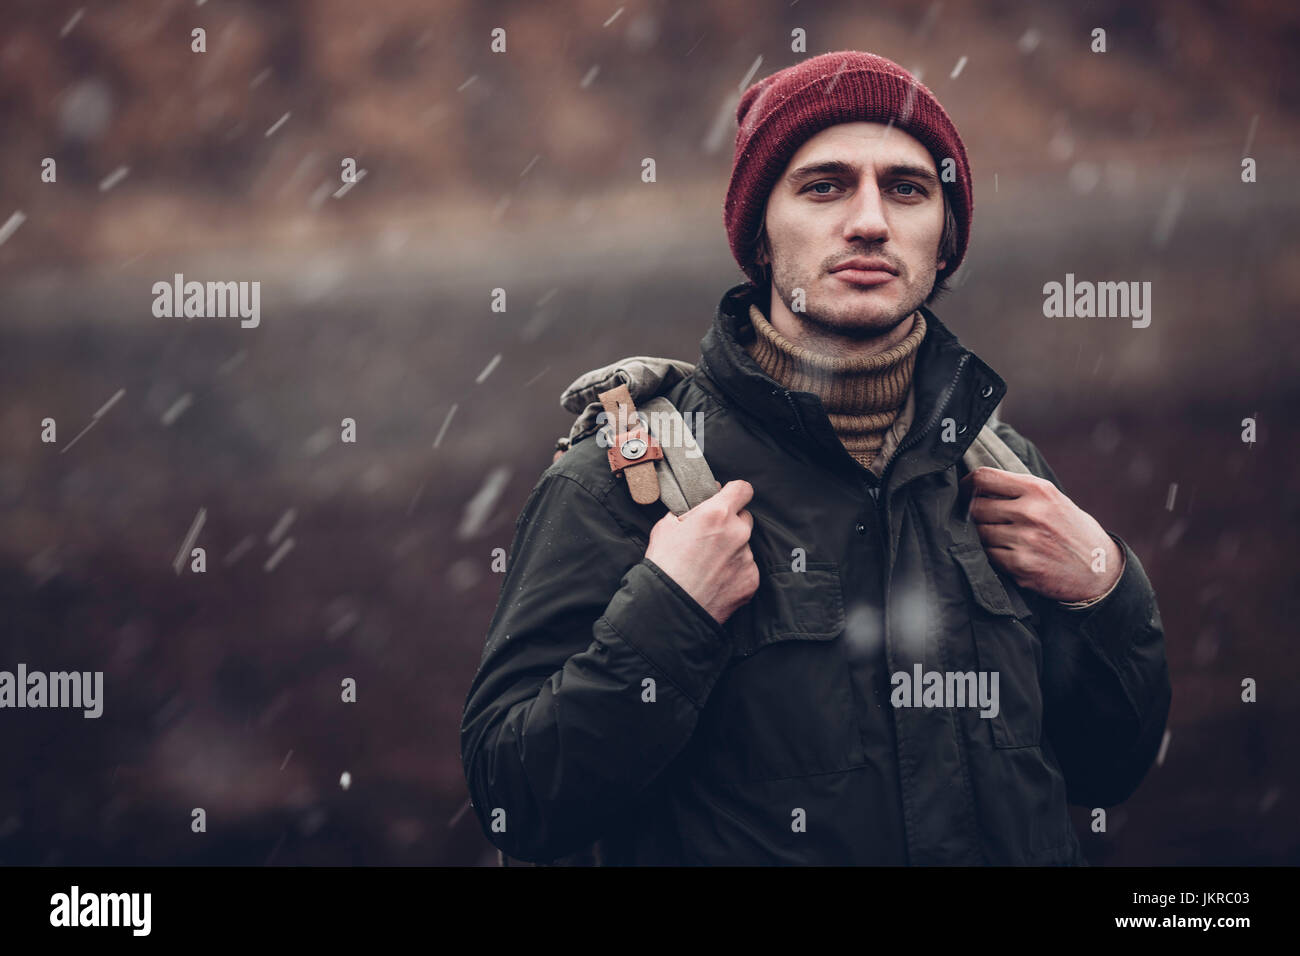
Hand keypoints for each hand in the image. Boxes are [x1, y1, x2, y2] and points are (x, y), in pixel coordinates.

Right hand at [645, 480, 759, 625]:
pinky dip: (734, 572)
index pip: (743, 489)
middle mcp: (738, 533)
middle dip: (731, 523)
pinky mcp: (751, 580)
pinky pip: (746, 568)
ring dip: (732, 549)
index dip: (735, 492)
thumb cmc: (663, 566)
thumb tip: (699, 503)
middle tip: (711, 537)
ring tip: (708, 565)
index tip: (728, 498)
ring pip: (745, 545)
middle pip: (745, 517)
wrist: (670, 608)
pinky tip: (715, 580)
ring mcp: (747, 558)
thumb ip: (688, 510)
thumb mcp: (665, 526)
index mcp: (717, 514)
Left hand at [959, 467, 1122, 602]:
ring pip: (979, 534)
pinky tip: (1006, 554)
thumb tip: (975, 483)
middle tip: (976, 520)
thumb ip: (1019, 490)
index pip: (984, 477)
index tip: (963, 492)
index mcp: (1037, 489)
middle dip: (971, 514)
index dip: (965, 484)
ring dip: (981, 537)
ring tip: (996, 538)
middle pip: (975, 507)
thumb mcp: (1052, 499)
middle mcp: (1031, 512)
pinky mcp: (1021, 566)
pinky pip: (988, 556)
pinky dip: (991, 556)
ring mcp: (1025, 540)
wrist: (1098, 569)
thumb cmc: (1070, 530)